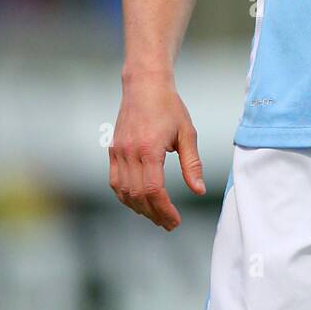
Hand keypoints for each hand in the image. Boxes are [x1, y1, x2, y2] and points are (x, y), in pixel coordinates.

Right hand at [109, 74, 205, 230]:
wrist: (144, 85)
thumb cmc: (169, 107)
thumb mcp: (187, 133)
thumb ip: (192, 163)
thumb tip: (198, 190)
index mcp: (149, 149)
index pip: (154, 190)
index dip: (164, 209)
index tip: (175, 221)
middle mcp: (129, 153)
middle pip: (138, 195)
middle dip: (154, 214)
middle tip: (169, 224)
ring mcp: (118, 152)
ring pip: (123, 192)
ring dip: (139, 208)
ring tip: (156, 216)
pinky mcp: (113, 151)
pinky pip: (115, 181)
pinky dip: (125, 196)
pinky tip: (139, 201)